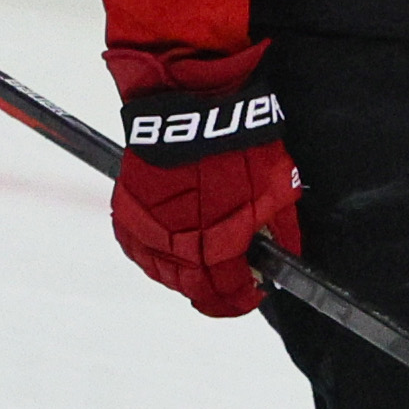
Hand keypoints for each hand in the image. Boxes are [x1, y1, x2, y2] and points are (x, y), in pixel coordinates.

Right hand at [107, 73, 298, 317]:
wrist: (192, 108)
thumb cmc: (238, 147)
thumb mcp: (278, 190)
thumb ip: (281, 233)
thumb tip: (282, 260)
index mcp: (217, 248)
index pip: (226, 298)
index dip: (242, 299)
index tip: (251, 291)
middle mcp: (177, 249)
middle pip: (192, 290)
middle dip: (215, 286)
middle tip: (230, 271)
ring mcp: (146, 233)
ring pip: (163, 272)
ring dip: (184, 271)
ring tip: (200, 254)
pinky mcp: (126, 214)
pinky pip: (139, 248)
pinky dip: (155, 251)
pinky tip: (170, 240)